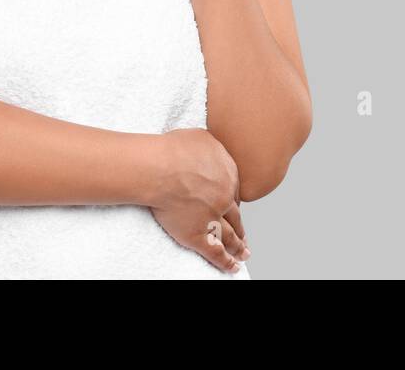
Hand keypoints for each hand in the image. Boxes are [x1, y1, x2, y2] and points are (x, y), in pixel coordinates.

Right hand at [148, 128, 249, 273]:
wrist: (160, 168)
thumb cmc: (173, 149)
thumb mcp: (201, 137)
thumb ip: (211, 146)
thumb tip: (210, 149)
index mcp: (228, 174)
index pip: (233, 192)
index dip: (231, 202)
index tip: (232, 209)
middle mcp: (225, 197)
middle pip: (236, 216)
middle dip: (241, 228)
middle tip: (245, 238)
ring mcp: (213, 217)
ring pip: (231, 235)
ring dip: (238, 246)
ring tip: (244, 254)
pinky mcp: (199, 234)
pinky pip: (215, 252)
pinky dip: (225, 261)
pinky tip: (232, 268)